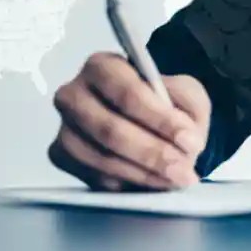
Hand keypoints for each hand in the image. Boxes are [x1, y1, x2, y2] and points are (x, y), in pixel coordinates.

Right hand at [49, 52, 210, 191]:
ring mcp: (64, 127)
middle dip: (152, 153)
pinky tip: (152, 183)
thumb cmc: (163, 101)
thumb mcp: (185, 91)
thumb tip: (185, 138)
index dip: (159, 120)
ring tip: (175, 179)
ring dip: (143, 173)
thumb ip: (188, 106)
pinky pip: (94, 177)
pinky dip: (127, 183)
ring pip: (101, 158)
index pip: (128, 93)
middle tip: (183, 170)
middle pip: (110, 130)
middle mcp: (74, 94)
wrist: (146, 121)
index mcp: (102, 67)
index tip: (188, 140)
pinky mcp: (62, 157)